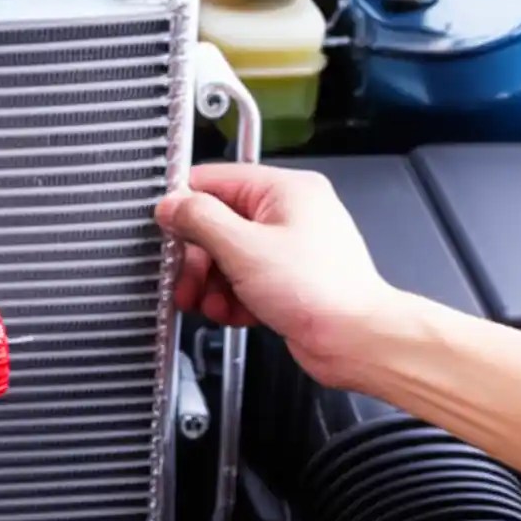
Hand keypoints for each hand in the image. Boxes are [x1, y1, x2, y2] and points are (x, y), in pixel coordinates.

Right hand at [156, 163, 399, 386]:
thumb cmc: (319, 291)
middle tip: (184, 280)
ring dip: (211, 284)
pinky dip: (232, 298)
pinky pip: (243, 280)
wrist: (355, 340)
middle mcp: (288, 213)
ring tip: (210, 304)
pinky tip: (233, 313)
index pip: (215, 180)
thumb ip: (199, 220)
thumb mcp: (243, 248)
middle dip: (197, 258)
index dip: (184, 206)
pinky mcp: (286, 279)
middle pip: (217, 224)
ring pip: (227, 256)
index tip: (165, 232)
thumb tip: (171, 203)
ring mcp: (288, 247)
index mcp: (284, 189)